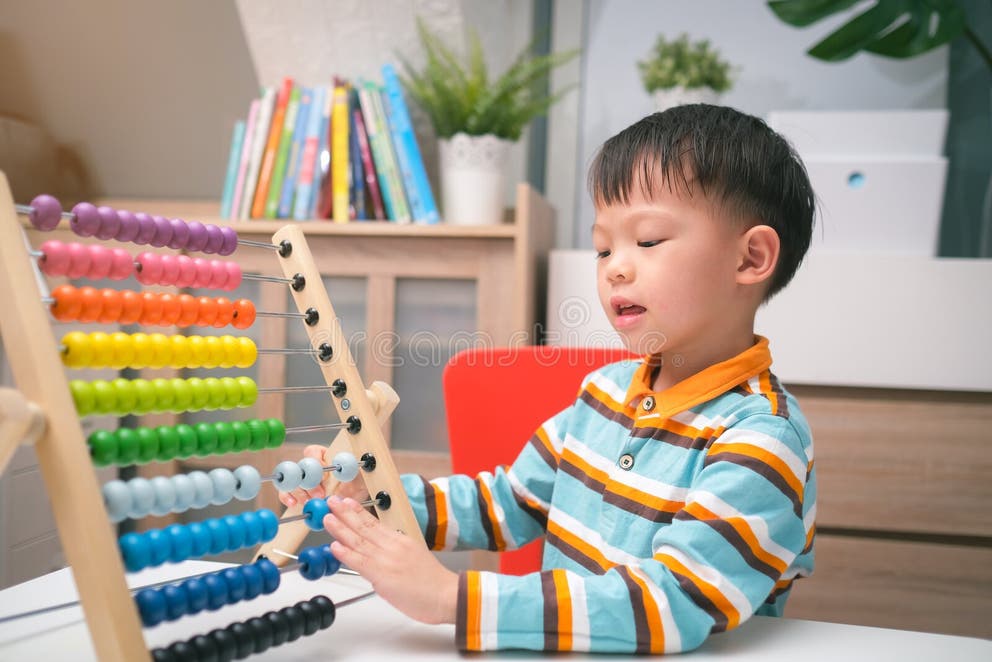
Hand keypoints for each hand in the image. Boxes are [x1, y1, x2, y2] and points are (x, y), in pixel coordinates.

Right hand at [278, 445, 367, 506]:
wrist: (351, 504)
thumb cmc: (355, 485)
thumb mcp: (359, 475)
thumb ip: (352, 468)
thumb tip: (347, 463)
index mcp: (324, 456)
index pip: (312, 452)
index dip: (315, 461)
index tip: (323, 473)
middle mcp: (311, 467)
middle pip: (300, 467)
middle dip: (308, 482)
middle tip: (319, 494)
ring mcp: (302, 481)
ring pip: (290, 480)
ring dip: (298, 491)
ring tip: (308, 502)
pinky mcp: (298, 495)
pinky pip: (285, 493)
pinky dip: (287, 498)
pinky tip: (293, 503)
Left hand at [325, 495, 457, 624]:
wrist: (446, 595)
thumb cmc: (433, 582)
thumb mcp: (415, 556)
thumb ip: (395, 553)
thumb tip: (378, 556)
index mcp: (401, 540)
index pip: (375, 522)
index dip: (358, 512)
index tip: (347, 502)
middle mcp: (393, 546)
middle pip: (364, 527)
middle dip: (345, 513)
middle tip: (331, 502)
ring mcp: (386, 560)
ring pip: (358, 541)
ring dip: (340, 528)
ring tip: (328, 518)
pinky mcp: (382, 576)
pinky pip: (359, 562)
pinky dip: (346, 553)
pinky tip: (335, 545)